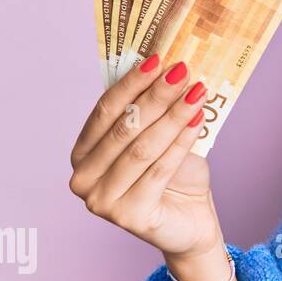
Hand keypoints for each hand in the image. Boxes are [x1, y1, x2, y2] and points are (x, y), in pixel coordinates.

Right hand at [68, 55, 220, 259]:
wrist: (190, 222)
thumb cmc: (172, 177)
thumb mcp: (159, 137)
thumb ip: (150, 112)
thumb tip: (168, 66)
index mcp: (82, 153)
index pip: (104, 110)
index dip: (131, 83)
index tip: (158, 58)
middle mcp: (82, 178)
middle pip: (124, 127)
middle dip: (156, 95)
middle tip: (183, 70)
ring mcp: (101, 201)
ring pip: (142, 147)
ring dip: (173, 115)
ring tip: (198, 91)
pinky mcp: (128, 216)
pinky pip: (159, 170)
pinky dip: (181, 141)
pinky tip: (199, 119)